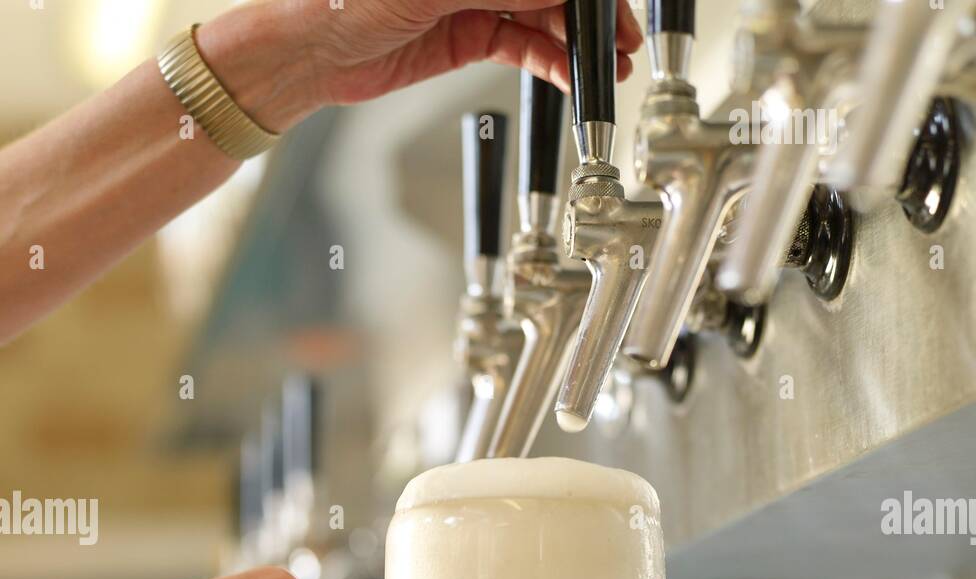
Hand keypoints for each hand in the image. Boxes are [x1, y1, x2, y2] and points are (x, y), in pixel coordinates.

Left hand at [295, 0, 641, 105]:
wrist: (305, 51)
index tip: (613, 6)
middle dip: (589, 11)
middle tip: (624, 38)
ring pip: (542, 12)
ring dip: (577, 39)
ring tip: (610, 64)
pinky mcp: (468, 34)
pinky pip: (522, 44)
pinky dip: (550, 60)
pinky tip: (572, 74)